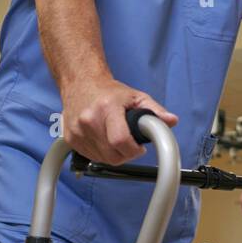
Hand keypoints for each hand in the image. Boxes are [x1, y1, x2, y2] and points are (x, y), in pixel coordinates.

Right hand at [61, 77, 177, 164]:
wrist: (81, 83)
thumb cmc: (109, 91)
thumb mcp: (136, 97)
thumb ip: (155, 111)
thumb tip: (171, 121)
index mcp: (107, 108)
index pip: (120, 141)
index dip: (133, 150)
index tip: (139, 148)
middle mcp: (89, 120)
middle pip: (113, 155)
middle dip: (126, 154)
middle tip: (130, 144)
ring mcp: (77, 131)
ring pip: (103, 159)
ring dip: (114, 154)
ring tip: (116, 138)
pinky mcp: (70, 139)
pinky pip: (91, 157)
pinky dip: (101, 153)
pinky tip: (104, 140)